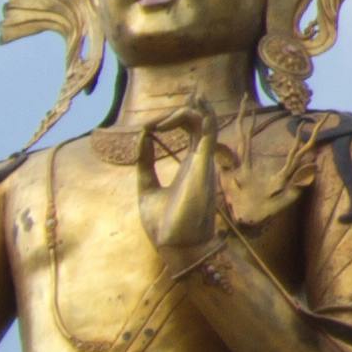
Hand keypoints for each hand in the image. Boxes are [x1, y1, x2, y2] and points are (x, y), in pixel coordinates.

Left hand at [133, 114, 224, 259]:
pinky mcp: (203, 163)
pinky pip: (207, 131)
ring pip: (207, 121)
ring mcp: (203, 160)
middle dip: (189, 107)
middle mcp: (200, 158)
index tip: (150, 124)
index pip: (191, 129)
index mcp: (188, 164)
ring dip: (190, 109)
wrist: (175, 244)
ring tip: (168, 112)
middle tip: (165, 111)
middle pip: (202, 120)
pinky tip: (172, 118)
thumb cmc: (164, 224)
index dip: (176, 117)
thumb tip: (143, 137)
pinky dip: (194, 117)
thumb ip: (147, 163)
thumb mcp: (147, 188)